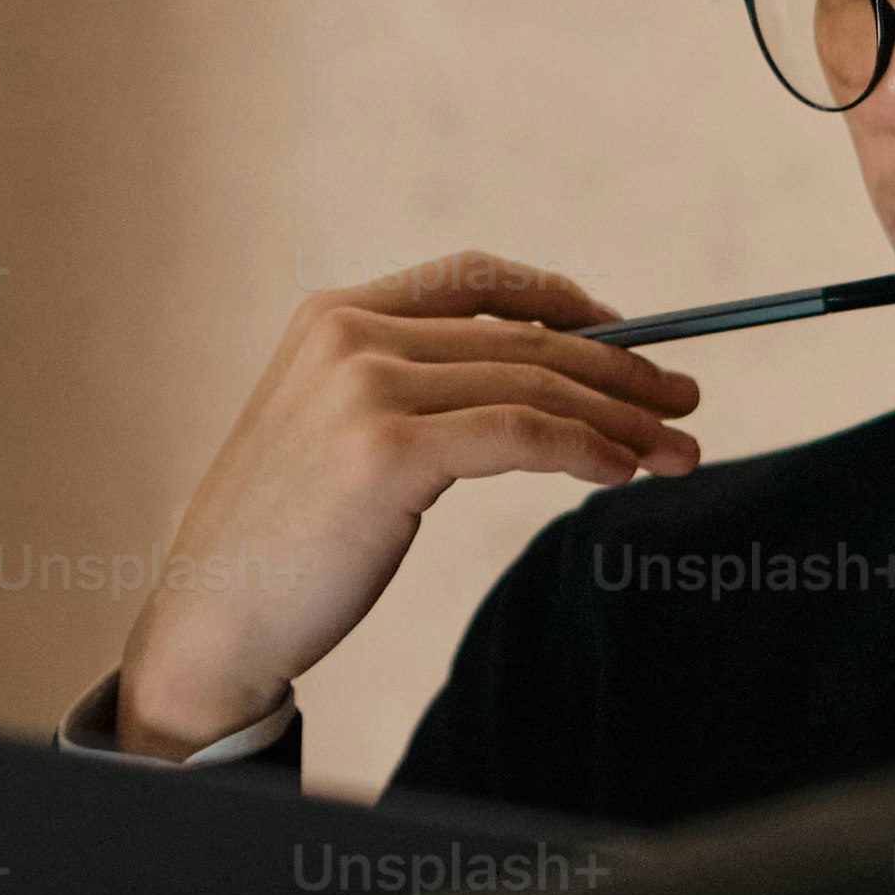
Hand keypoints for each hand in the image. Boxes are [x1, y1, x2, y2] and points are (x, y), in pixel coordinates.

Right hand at [112, 256, 702, 757]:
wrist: (212, 616)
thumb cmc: (282, 540)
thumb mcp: (334, 431)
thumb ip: (408, 390)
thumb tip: (533, 384)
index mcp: (332, 316)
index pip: (474, 278)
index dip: (562, 299)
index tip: (625, 334)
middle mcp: (350, 336)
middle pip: (521, 337)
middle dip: (619, 371)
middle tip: (682, 401)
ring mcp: (366, 388)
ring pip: (534, 385)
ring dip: (621, 418)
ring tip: (676, 450)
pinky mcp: (388, 451)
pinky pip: (521, 435)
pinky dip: (586, 450)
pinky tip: (621, 471)